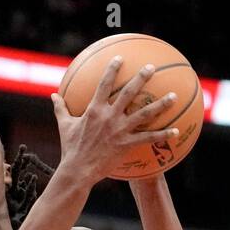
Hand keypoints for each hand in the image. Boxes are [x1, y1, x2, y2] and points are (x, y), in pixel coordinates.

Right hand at [52, 57, 179, 186]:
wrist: (78, 170)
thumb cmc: (70, 148)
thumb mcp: (64, 126)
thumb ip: (60, 108)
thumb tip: (53, 95)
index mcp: (94, 109)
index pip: (105, 84)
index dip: (112, 69)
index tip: (120, 58)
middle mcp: (110, 116)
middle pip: (129, 93)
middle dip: (141, 78)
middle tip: (152, 68)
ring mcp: (120, 130)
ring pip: (144, 114)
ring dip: (161, 105)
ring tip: (174, 97)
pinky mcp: (127, 144)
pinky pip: (148, 138)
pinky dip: (163, 135)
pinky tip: (176, 131)